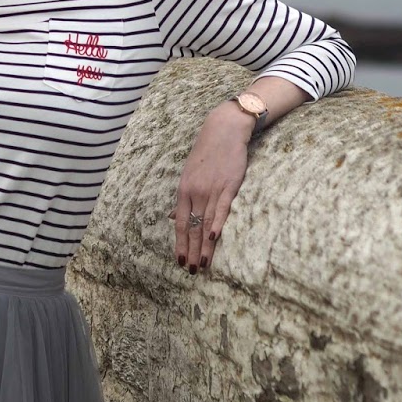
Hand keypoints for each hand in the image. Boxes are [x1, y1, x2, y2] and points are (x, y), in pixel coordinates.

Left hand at [168, 102, 252, 273]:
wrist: (223, 131)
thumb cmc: (207, 154)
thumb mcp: (189, 175)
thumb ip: (184, 198)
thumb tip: (173, 217)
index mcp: (184, 191)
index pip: (181, 223)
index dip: (180, 243)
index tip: (179, 260)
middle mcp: (195, 192)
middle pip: (192, 227)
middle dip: (191, 251)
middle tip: (191, 271)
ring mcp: (211, 190)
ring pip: (206, 223)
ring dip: (204, 246)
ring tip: (203, 264)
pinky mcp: (228, 186)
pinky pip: (221, 209)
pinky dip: (217, 224)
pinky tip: (214, 238)